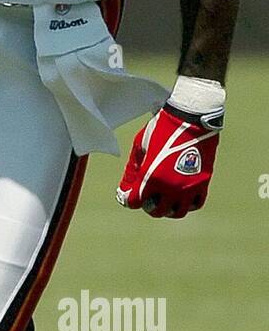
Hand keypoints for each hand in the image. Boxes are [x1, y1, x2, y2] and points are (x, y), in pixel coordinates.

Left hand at [116, 93, 222, 218]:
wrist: (191, 118)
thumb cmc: (161, 129)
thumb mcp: (140, 146)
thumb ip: (132, 170)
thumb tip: (126, 188)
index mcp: (151, 177)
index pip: (135, 201)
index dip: (128, 200)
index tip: (127, 196)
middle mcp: (170, 186)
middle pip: (155, 210)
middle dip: (147, 205)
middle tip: (146, 198)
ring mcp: (188, 187)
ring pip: (177, 212)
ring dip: (168, 209)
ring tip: (164, 200)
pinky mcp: (203, 183)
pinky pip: (195, 204)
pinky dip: (186, 204)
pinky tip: (180, 197)